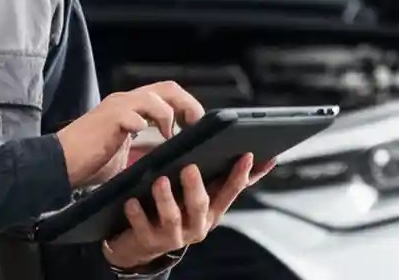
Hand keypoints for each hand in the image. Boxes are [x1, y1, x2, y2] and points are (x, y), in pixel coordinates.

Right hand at [56, 82, 204, 186]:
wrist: (60, 163)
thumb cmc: (91, 160)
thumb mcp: (126, 152)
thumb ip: (145, 147)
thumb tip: (170, 155)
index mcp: (131, 106)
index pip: (166, 93)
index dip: (186, 104)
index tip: (196, 124)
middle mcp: (126, 100)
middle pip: (167, 87)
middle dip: (187, 104)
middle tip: (195, 124)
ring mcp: (117, 108)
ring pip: (154, 97)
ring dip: (168, 116)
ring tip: (170, 135)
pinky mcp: (109, 119)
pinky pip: (134, 115)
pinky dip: (146, 125)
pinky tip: (150, 139)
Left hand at [101, 153, 277, 270]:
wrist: (144, 243)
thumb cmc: (179, 210)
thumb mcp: (206, 197)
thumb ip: (228, 180)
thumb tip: (266, 159)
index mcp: (212, 211)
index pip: (230, 192)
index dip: (239, 176)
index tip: (246, 155)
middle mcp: (197, 226)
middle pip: (200, 206)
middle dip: (196, 187)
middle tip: (190, 168)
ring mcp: (173, 236)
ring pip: (172, 218)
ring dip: (166, 199)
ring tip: (160, 180)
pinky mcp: (149, 241)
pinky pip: (142, 227)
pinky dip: (137, 213)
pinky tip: (131, 201)